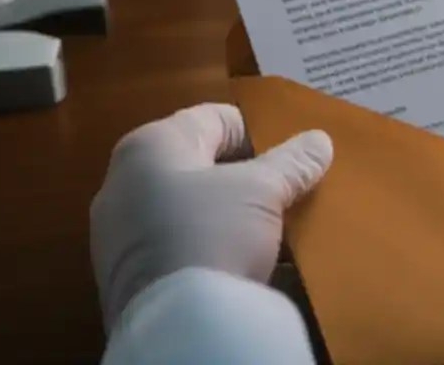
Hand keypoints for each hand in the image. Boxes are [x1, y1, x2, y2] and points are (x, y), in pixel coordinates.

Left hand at [90, 103, 332, 329]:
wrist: (176, 325)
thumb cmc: (213, 233)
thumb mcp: (262, 191)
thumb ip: (291, 162)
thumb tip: (319, 140)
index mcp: (149, 147)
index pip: (212, 118)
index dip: (257, 129)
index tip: (293, 152)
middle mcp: (125, 184)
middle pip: (202, 167)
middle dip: (249, 177)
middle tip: (290, 189)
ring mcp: (123, 235)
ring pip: (194, 212)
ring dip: (236, 217)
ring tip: (278, 228)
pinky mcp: (134, 277)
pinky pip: (185, 249)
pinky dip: (218, 251)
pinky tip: (253, 265)